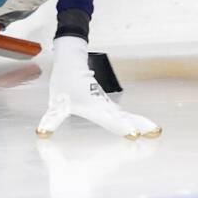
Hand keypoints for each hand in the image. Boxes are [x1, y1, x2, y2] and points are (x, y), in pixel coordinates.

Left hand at [36, 36, 160, 138]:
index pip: (110, 119)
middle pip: (125, 117)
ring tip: (154, 131)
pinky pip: (123, 114)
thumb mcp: (56, 104)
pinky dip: (133, 120)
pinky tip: (139, 127)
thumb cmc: (65, 83)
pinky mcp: (107, 104)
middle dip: (140, 124)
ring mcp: (107, 104)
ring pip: (127, 114)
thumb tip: (41, 133)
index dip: (121, 127)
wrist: (72, 63)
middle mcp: (103, 105)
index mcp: (93, 105)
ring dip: (141, 122)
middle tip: (156, 132)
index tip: (133, 134)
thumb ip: (51, 120)